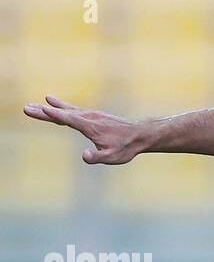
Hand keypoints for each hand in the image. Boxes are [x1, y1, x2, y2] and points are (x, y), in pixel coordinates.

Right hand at [23, 95, 145, 164]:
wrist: (139, 135)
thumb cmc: (125, 148)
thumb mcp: (112, 158)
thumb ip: (97, 158)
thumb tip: (84, 156)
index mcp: (90, 127)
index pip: (68, 119)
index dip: (54, 114)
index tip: (40, 109)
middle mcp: (88, 117)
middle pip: (62, 113)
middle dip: (43, 111)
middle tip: (26, 108)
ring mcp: (90, 114)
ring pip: (66, 110)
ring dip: (49, 107)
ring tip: (34, 105)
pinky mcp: (93, 115)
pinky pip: (72, 110)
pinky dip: (60, 107)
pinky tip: (53, 104)